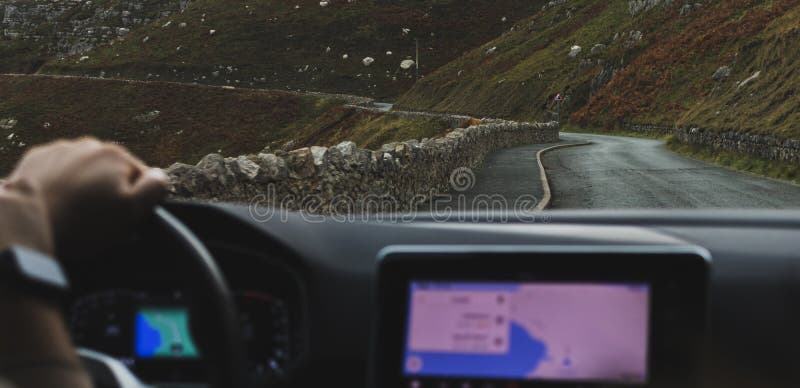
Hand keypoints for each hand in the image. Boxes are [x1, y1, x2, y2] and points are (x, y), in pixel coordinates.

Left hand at [4, 138, 167, 257]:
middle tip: (96, 218)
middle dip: (110, 191)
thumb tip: (161, 175)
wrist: (26, 222)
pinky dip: (62, 183)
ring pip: (87, 170)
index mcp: (118, 156)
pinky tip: (57, 202)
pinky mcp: (38, 158)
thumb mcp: (131, 212)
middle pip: (113, 172)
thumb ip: (155, 189)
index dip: (136, 202)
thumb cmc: (82, 223)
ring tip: (74, 211)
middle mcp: (91, 145)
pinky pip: (60, 170)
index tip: (121, 218)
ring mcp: (62, 149)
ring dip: (86, 186)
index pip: (143, 179)